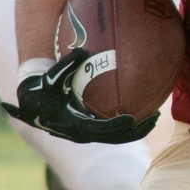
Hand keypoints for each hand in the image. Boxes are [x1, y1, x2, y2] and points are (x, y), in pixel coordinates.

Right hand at [2, 48, 157, 143]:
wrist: (33, 105)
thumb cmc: (43, 89)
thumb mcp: (51, 78)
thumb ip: (66, 65)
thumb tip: (82, 51)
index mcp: (73, 124)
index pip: (99, 129)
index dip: (116, 126)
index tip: (132, 119)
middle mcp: (82, 134)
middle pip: (114, 138)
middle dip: (135, 131)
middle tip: (155, 119)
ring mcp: (88, 134)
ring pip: (116, 137)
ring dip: (136, 130)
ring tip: (156, 117)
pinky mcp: (92, 130)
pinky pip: (113, 131)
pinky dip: (128, 125)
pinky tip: (145, 112)